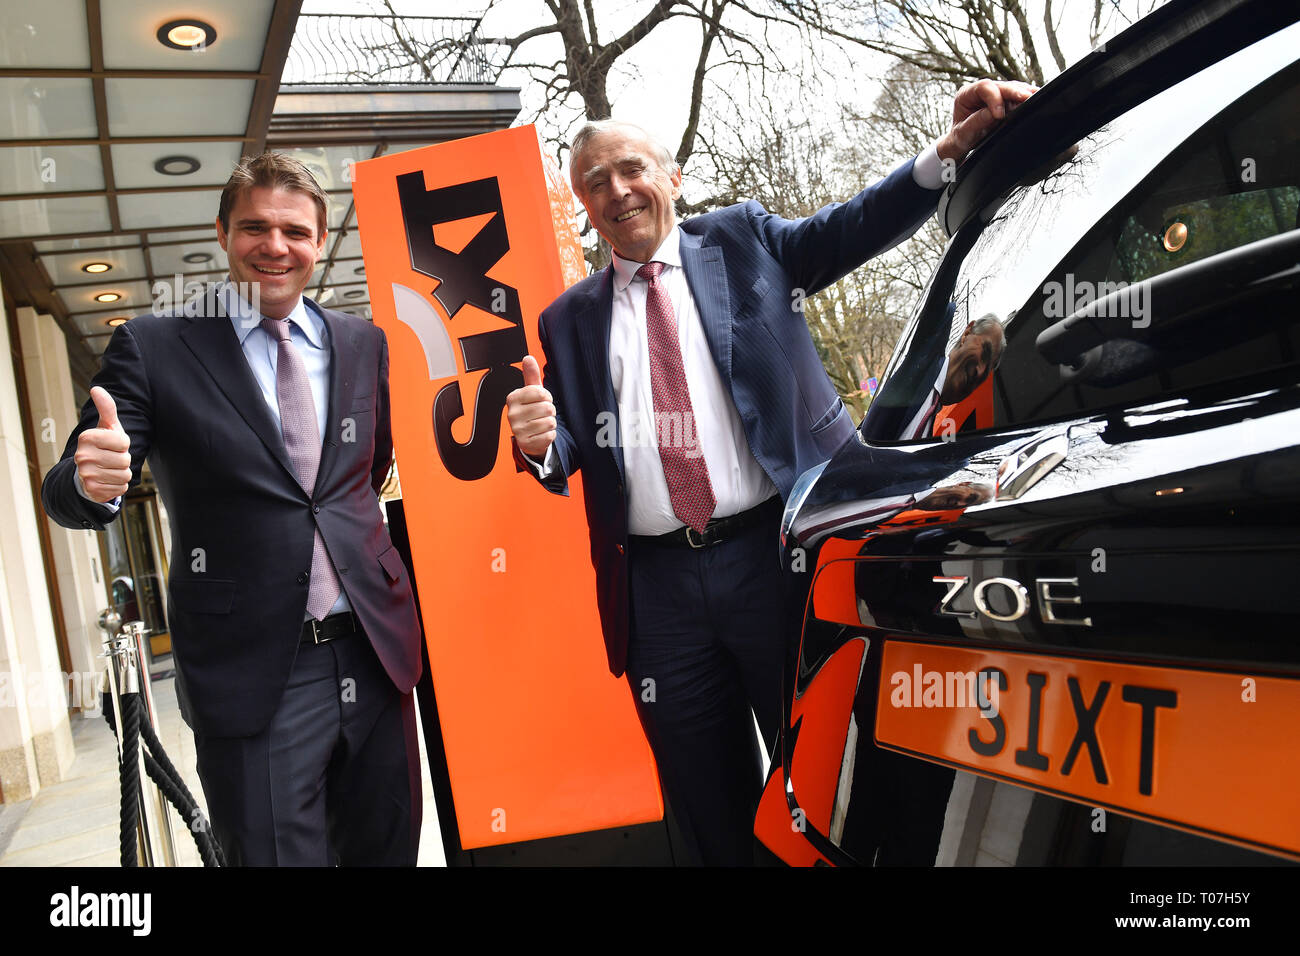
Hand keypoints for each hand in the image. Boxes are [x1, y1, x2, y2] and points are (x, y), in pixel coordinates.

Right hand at [74, 386, 131, 502]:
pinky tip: (107, 481)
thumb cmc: (103, 445)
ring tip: (109, 469)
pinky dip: (118, 486)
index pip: (124, 442)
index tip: (113, 445)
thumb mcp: (107, 426)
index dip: (124, 445)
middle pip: (125, 460)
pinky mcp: (92, 490)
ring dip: (122, 474)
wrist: (88, 473)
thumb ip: (106, 408)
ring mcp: (85, 474)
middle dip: (123, 460)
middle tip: (111, 459)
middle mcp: (82, 456)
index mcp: (87, 437)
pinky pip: (121, 489)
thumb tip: (96, 388)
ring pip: (124, 476)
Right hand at [506, 355, 555, 458]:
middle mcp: (512, 414)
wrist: (528, 435)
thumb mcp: (531, 392)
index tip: (541, 400)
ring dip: (551, 423)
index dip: (547, 397)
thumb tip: (528, 358)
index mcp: (513, 398)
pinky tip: (542, 433)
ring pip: (549, 422)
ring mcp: (517, 430)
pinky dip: (550, 435)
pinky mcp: (525, 443)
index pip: (540, 392)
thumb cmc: (531, 410)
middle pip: (547, 408)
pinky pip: (549, 436)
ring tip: (542, 423)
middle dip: (550, 411)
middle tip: (542, 414)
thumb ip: (531, 375)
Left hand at [937, 79, 1037, 163]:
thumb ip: (976, 122)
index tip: (999, 114)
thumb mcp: (963, 133)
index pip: (983, 87)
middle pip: (1001, 85)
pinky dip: (1026, 98)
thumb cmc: (960, 138)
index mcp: (966, 94)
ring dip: (1024, 92)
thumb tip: (992, 113)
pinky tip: (1036, 98)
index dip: (994, 98)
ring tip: (1037, 95)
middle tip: (1027, 98)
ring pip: (1011, 88)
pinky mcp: (1004, 101)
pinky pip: (1016, 96)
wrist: (963, 143)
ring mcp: (994, 94)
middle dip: (1015, 91)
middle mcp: (981, 91)